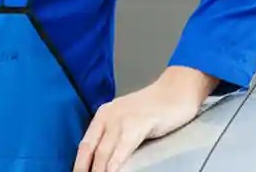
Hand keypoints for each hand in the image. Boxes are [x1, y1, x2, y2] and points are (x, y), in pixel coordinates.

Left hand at [72, 66, 218, 171]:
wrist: (176, 91)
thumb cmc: (154, 108)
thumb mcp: (126, 119)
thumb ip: (113, 136)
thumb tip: (103, 160)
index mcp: (102, 115)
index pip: (84, 145)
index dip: (79, 163)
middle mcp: (108, 115)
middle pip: (90, 149)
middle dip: (84, 168)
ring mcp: (122, 118)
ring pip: (103, 151)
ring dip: (98, 170)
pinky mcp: (139, 123)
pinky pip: (123, 147)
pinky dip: (115, 162)